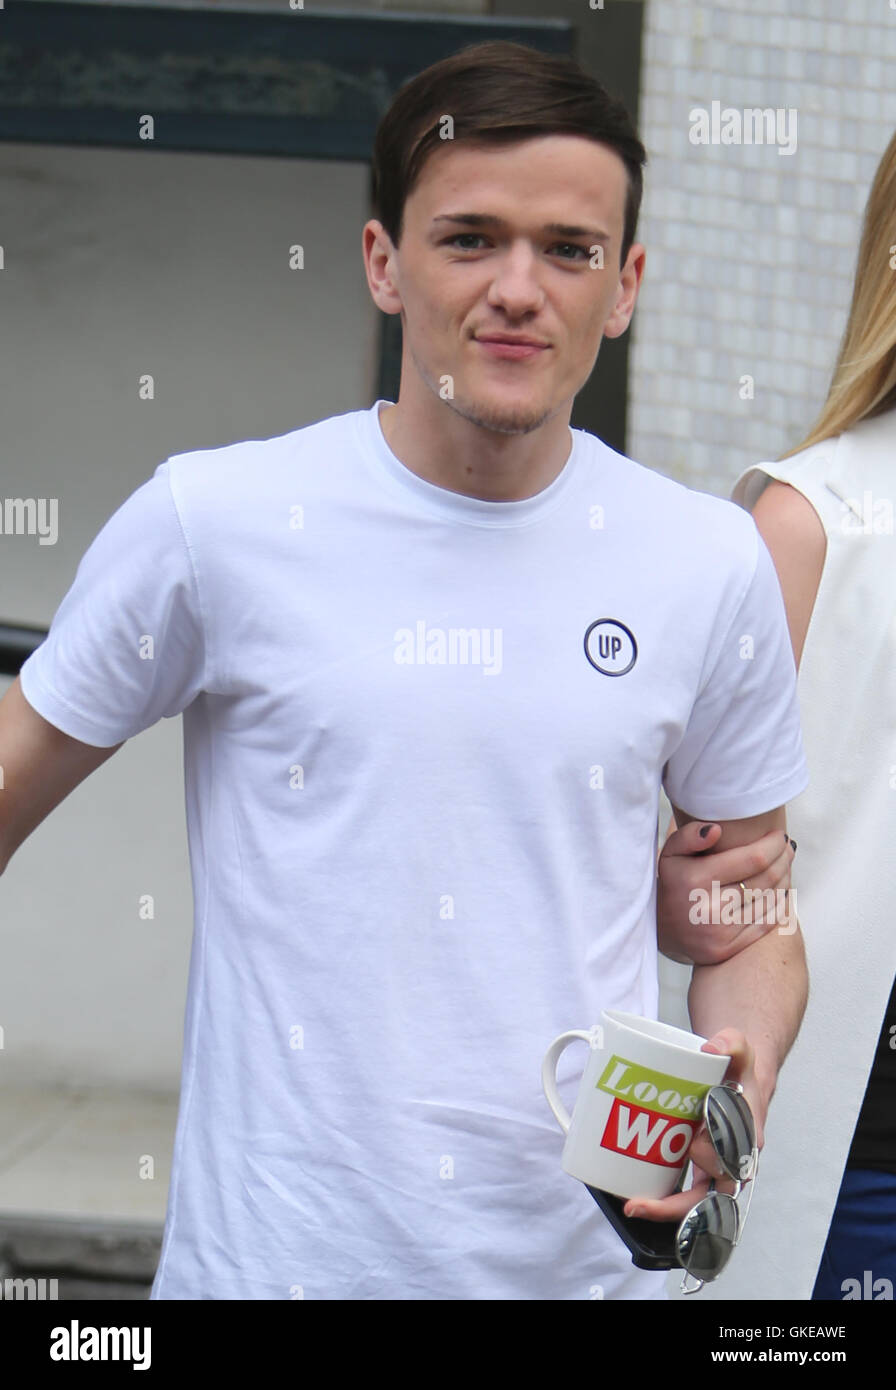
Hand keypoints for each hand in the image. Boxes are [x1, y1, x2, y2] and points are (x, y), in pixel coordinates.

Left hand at [621, 1028, 767, 1223]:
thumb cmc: (736, 1070)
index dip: (717, 1156)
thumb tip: (713, 1049)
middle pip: (712, 1192)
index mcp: (747, 1133)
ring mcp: (711, 1166)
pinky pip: (678, 1190)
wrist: (733, 1076)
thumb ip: (732, 1042)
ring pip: (694, 1200)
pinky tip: (630, 1195)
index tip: (695, 1142)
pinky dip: (657, 1196)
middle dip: (680, 1202)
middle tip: (645, 1197)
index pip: (736, 1156)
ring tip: (633, 1204)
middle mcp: (731, 1158)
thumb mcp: (739, 1049)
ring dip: (665, 1207)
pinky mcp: (693, 1166)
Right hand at [657, 820, 794, 964]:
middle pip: (766, 878)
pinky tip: (781, 889)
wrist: (661, 928)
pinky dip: (780, 904)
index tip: (780, 835)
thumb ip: (689, 835)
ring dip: (785, 879)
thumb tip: (716, 830)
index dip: (773, 845)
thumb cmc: (673, 882)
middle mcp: (709, 908)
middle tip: (787, 847)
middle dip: (783, 858)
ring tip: (785, 865)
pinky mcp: (728, 948)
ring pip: (770, 900)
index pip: (753, 859)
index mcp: (695, 879)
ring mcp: (720, 932)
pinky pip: (767, 923)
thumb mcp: (671, 853)